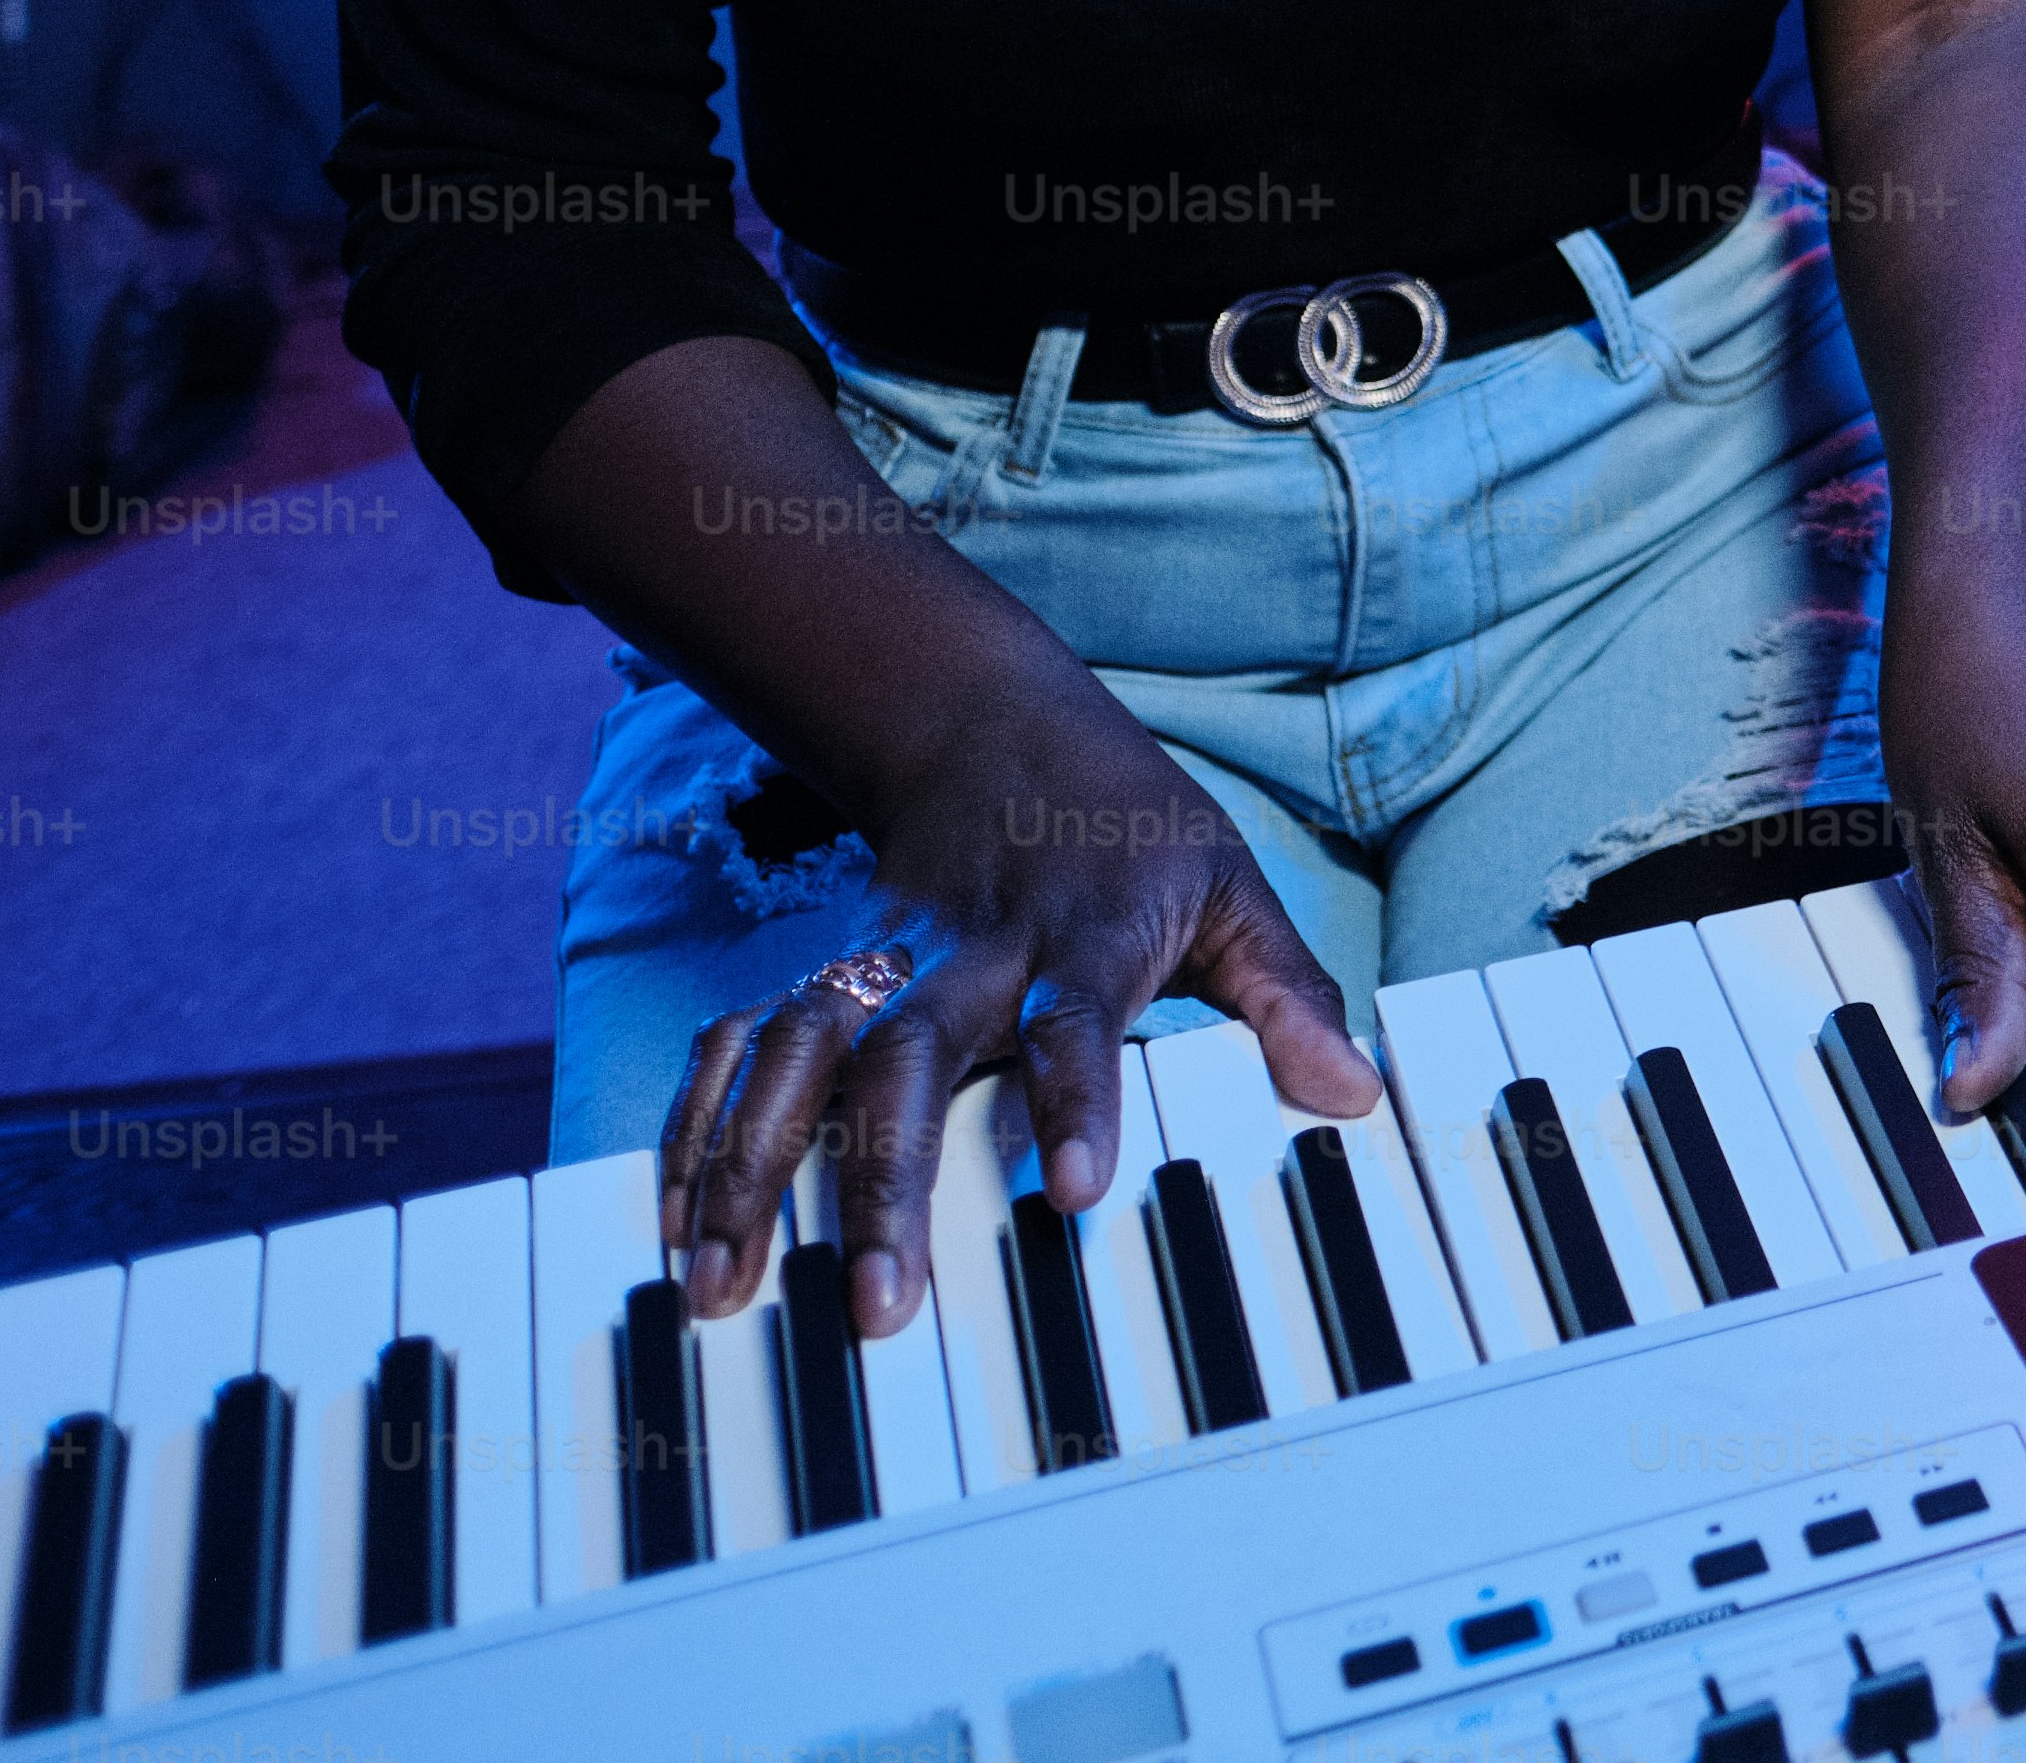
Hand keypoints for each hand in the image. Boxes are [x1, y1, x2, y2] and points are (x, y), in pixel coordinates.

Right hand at [655, 676, 1376, 1338]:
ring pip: (802, 1055)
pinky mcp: (815, 973)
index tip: (1073, 1193)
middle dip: (888, 1178)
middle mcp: (971, 947)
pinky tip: (672, 1221)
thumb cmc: (1132, 832)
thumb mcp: (1232, 891)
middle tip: (879, 1300)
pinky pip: (742, 1048)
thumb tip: (1353, 1094)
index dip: (1076, 1101)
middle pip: (915, 1056)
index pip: (1081, 1020)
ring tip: (721, 1284)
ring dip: (756, 1166)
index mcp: (1089, 930)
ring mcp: (879, 959)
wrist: (994, 725)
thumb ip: (1286, 997)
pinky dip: (699, 1128)